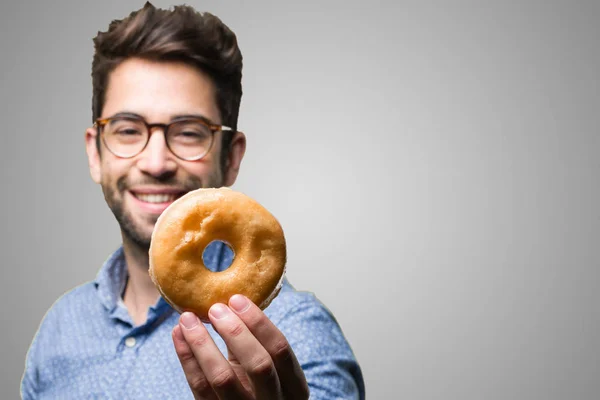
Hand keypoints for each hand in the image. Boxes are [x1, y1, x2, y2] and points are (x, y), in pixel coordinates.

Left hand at [172, 294, 309, 398]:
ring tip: (187, 318)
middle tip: (215, 308)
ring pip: (222, 377)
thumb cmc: (259, 388)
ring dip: (202, 343)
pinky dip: (186, 357)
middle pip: (258, 364)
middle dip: (235, 332)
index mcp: (294, 387)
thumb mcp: (269, 371)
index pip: (280, 349)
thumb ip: (255, 345)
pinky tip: (179, 335)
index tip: (237, 299)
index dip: (260, 323)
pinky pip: (199, 387)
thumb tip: (231, 303)